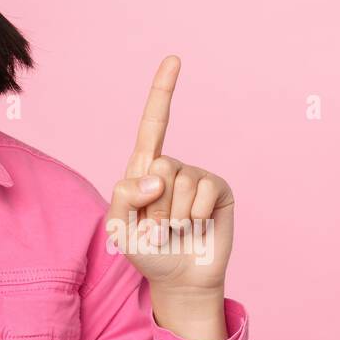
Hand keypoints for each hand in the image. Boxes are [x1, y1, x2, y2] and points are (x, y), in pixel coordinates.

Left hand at [104, 55, 233, 296]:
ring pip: (181, 183)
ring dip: (174, 215)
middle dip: (155, 205)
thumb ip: (123, 197)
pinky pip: (205, 192)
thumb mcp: (120, 228)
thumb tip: (155, 175)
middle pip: (160, 165)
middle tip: (157, 227)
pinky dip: (196, 215)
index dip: (163, 90)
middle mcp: (171, 167)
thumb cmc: (146, 252)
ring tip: (175, 230)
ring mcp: (197, 177)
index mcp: (143, 168)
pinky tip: (195, 227)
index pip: (153, 122)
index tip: (174, 59)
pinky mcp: (219, 191)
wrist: (180, 280)